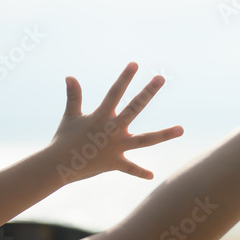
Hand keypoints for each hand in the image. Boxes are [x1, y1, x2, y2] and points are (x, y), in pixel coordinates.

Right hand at [51, 62, 182, 182]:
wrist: (57, 165)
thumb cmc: (63, 139)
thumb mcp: (70, 116)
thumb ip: (73, 96)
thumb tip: (69, 76)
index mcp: (101, 116)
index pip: (115, 92)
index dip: (124, 78)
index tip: (135, 64)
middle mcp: (112, 129)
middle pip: (134, 107)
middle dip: (148, 92)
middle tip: (161, 77)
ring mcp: (116, 147)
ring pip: (145, 140)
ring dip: (164, 135)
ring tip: (181, 129)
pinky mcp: (115, 163)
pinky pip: (130, 169)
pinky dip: (140, 172)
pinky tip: (152, 176)